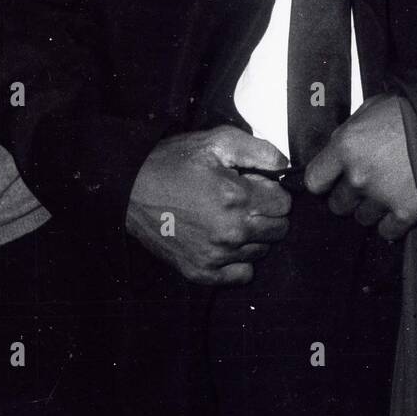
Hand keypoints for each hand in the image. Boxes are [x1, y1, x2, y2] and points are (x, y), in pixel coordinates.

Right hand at [126, 127, 291, 285]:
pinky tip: (225, 242)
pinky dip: (240, 260)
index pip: (284, 204)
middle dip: (268, 213)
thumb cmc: (173, 162)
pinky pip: (242, 274)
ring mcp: (216, 256)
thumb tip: (285, 165)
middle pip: (279, 230)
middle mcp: (231, 232)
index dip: (273, 190)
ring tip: (231, 218)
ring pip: (262, 251)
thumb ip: (258, 149)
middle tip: (246, 201)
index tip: (256, 184)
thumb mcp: (216, 141)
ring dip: (255, 236)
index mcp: (238, 197)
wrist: (131, 189)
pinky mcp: (201, 272)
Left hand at [305, 94, 416, 241]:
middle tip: (368, 183)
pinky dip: (393, 222)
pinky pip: (386, 230)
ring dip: (372, 208)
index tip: (333, 180)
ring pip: (362, 218)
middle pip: (338, 204)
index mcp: (346, 145)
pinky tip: (402, 204)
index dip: (324, 181)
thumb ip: (352, 130)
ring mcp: (381, 197)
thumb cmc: (414, 111)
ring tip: (390, 190)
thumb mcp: (375, 107)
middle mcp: (358, 175)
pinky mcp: (406, 213)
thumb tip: (339, 146)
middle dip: (350, 195)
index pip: (315, 180)